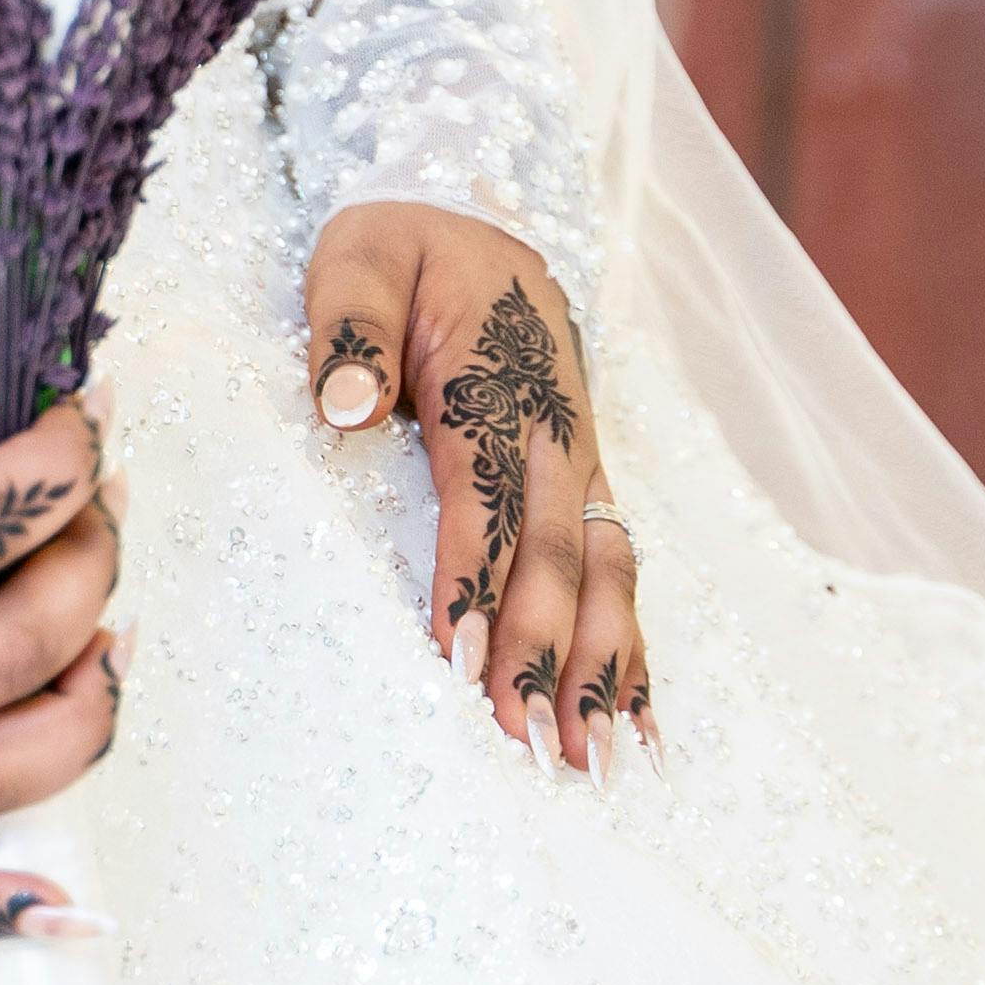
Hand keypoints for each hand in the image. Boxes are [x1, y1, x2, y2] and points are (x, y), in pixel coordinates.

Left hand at [303, 199, 651, 776]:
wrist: (473, 220)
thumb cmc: (403, 246)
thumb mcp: (359, 253)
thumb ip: (348, 322)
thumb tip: (343, 404)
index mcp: (496, 382)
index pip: (486, 495)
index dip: (474, 578)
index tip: (457, 658)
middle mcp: (557, 435)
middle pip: (554, 557)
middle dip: (540, 654)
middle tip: (522, 745)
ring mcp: (583, 466)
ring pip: (605, 579)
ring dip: (599, 672)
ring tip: (587, 764)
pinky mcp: (589, 488)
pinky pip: (621, 577)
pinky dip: (635, 655)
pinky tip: (640, 730)